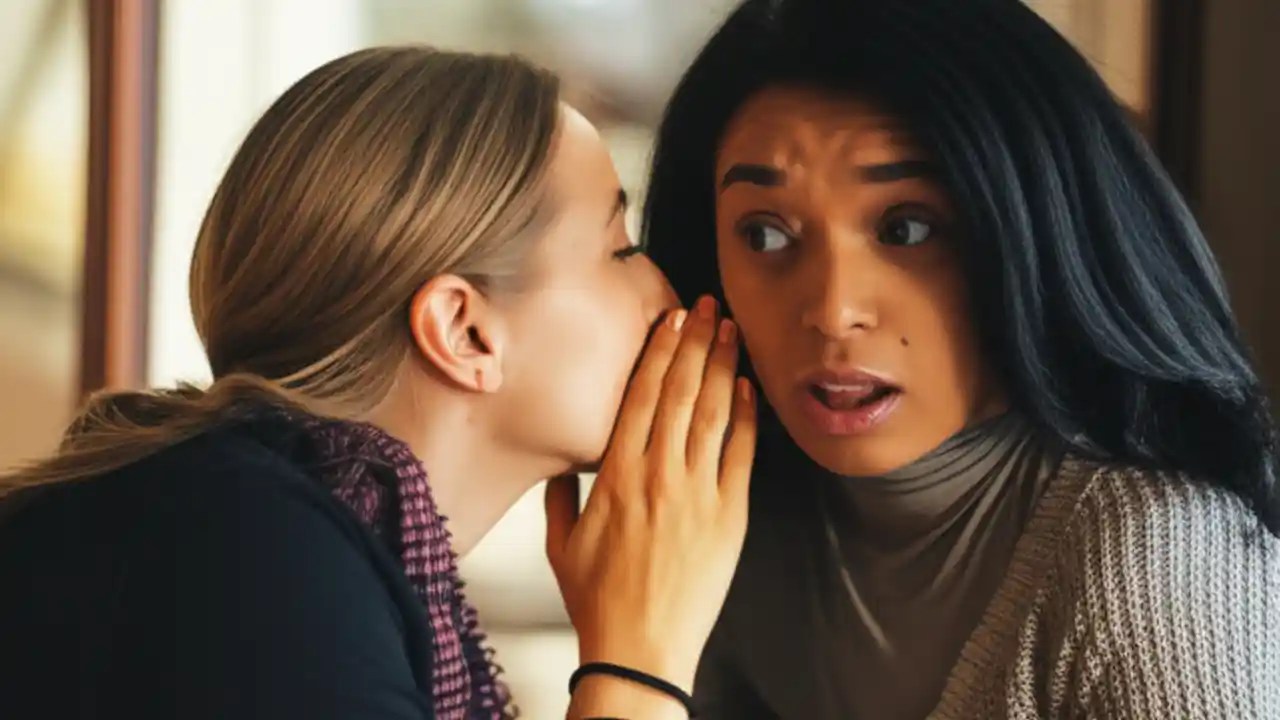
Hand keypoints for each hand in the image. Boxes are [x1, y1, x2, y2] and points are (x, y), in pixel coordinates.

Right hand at [545, 295, 756, 716]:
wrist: (639, 648)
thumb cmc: (598, 600)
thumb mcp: (560, 543)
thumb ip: (561, 496)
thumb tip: (561, 464)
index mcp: (615, 476)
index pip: (640, 397)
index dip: (658, 353)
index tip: (669, 322)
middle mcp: (657, 475)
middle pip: (679, 392)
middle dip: (694, 342)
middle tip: (706, 307)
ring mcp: (696, 494)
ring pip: (712, 413)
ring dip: (723, 367)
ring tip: (731, 331)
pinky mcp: (728, 517)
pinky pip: (740, 455)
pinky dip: (746, 418)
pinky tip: (749, 389)